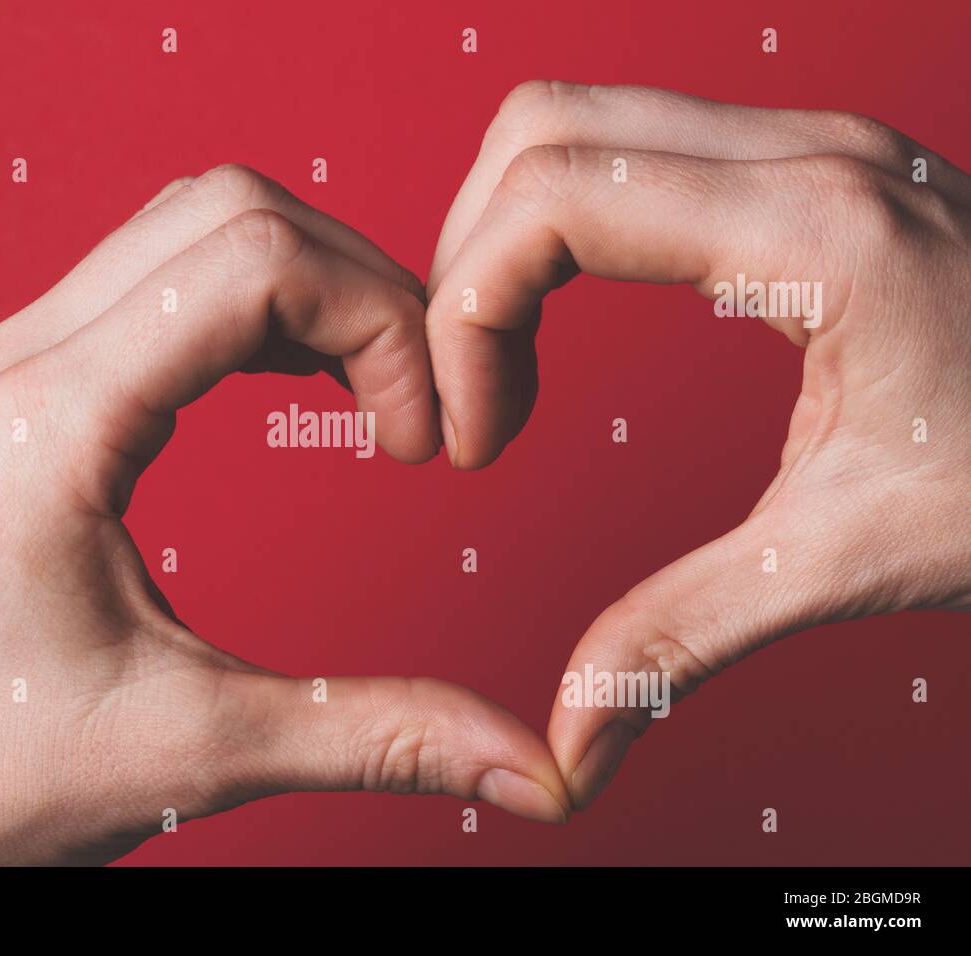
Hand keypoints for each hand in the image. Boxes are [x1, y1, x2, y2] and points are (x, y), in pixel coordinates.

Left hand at [0, 166, 574, 865]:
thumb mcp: (193, 752)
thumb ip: (376, 736)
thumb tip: (531, 769)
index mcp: (54, 422)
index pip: (256, 258)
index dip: (383, 322)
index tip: (423, 441)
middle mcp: (18, 364)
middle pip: (230, 211)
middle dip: (358, 288)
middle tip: (414, 405)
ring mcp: (5, 370)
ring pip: (185, 231)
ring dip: (303, 289)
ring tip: (367, 394)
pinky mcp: (11, 398)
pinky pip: (146, 287)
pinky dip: (244, 310)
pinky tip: (289, 384)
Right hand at [426, 81, 970, 808]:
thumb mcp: (850, 557)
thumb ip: (683, 637)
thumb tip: (568, 742)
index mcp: (813, 233)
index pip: (555, 197)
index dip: (465, 313)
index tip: (473, 435)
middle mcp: (808, 154)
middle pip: (540, 133)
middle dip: (466, 264)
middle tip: (475, 396)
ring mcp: (811, 146)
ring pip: (575, 124)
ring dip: (504, 237)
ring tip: (505, 359)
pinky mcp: (807, 168)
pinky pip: (630, 147)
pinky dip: (559, 224)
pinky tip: (566, 314)